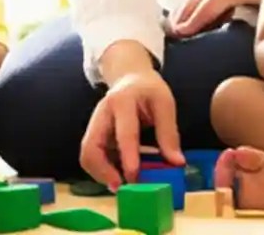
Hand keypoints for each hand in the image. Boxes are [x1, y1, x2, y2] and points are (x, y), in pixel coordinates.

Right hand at [79, 70, 183, 191]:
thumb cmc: (149, 89)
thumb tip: (177, 163)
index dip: (128, 156)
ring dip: (101, 174)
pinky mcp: (94, 135)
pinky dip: (102, 170)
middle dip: (102, 171)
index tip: (134, 176)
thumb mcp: (165, 104)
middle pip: (90, 146)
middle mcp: (102, 114)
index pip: (123, 132)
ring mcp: (94, 125)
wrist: (129, 76)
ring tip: (121, 184)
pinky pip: (92, 157)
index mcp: (122, 102)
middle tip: (121, 187)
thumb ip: (169, 133)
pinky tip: (118, 175)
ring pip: (87, 154)